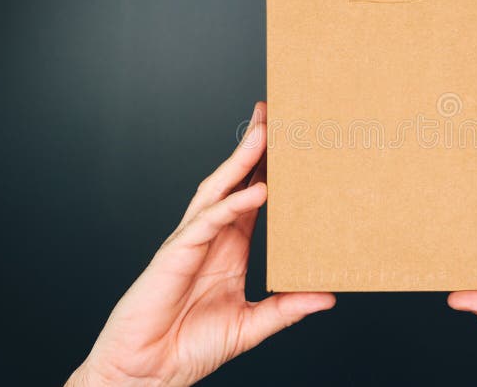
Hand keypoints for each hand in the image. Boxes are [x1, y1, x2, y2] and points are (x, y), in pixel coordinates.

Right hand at [67, 102, 334, 385]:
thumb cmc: (190, 347)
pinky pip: (207, 222)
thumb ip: (288, 308)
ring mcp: (191, 242)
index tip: (293, 145)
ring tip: (264, 133)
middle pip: (235, 181)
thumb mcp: (252, 325)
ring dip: (240, 160)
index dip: (271, 170)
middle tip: (275, 116)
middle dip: (254, 148)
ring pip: (217, 190)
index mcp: (230, 247)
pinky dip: (231, 204)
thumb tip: (328, 296)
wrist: (148, 374)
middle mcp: (211, 237)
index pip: (254, 196)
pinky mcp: (175, 254)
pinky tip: (256, 191)